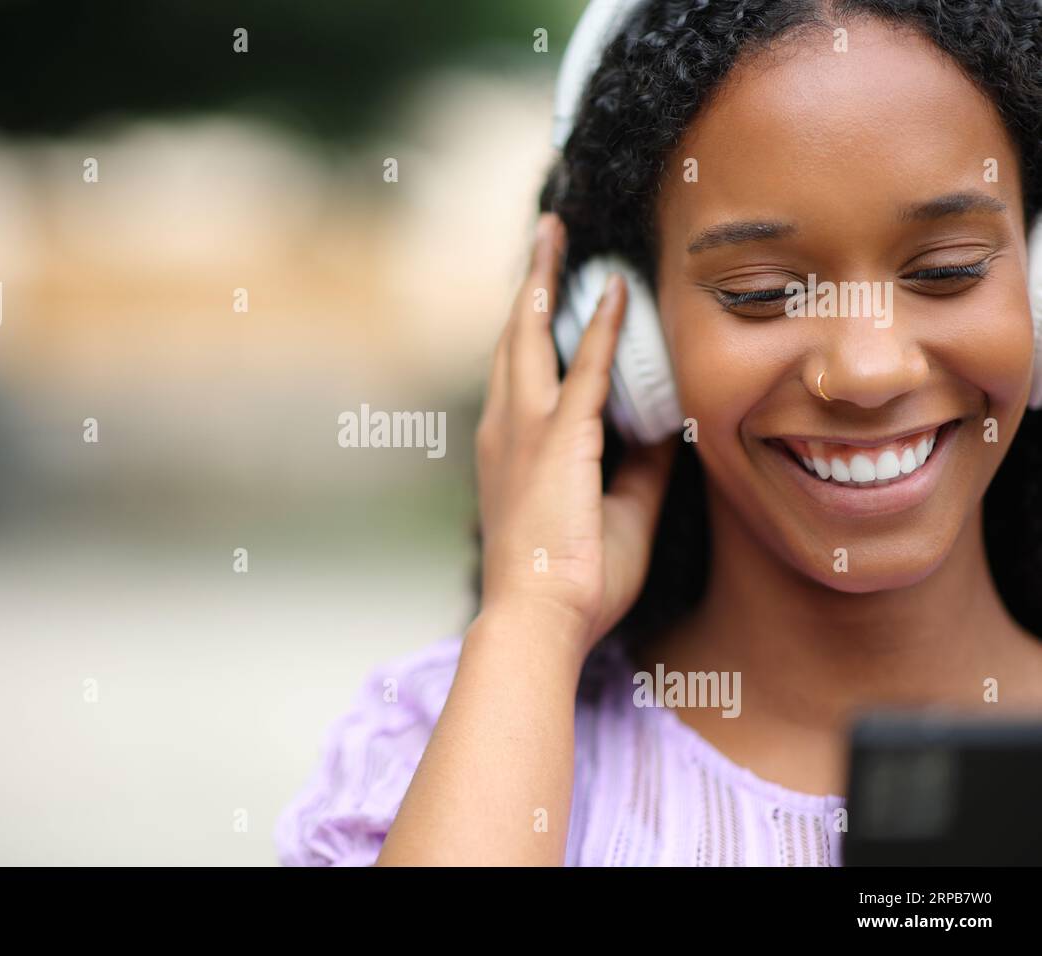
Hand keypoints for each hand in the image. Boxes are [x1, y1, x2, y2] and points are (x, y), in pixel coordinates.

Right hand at [474, 213, 678, 661]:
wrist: (540, 621)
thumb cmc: (571, 583)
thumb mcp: (618, 515)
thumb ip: (640, 466)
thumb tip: (667, 424)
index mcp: (511, 453)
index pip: (522, 376)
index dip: (533, 331)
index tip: (548, 298)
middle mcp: (506, 431)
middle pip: (513, 339)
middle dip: (530, 284)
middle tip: (545, 239)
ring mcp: (525, 432)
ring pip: (530, 336)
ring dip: (546, 281)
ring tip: (557, 237)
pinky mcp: (557, 440)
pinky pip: (585, 367)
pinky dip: (602, 325)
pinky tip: (617, 290)